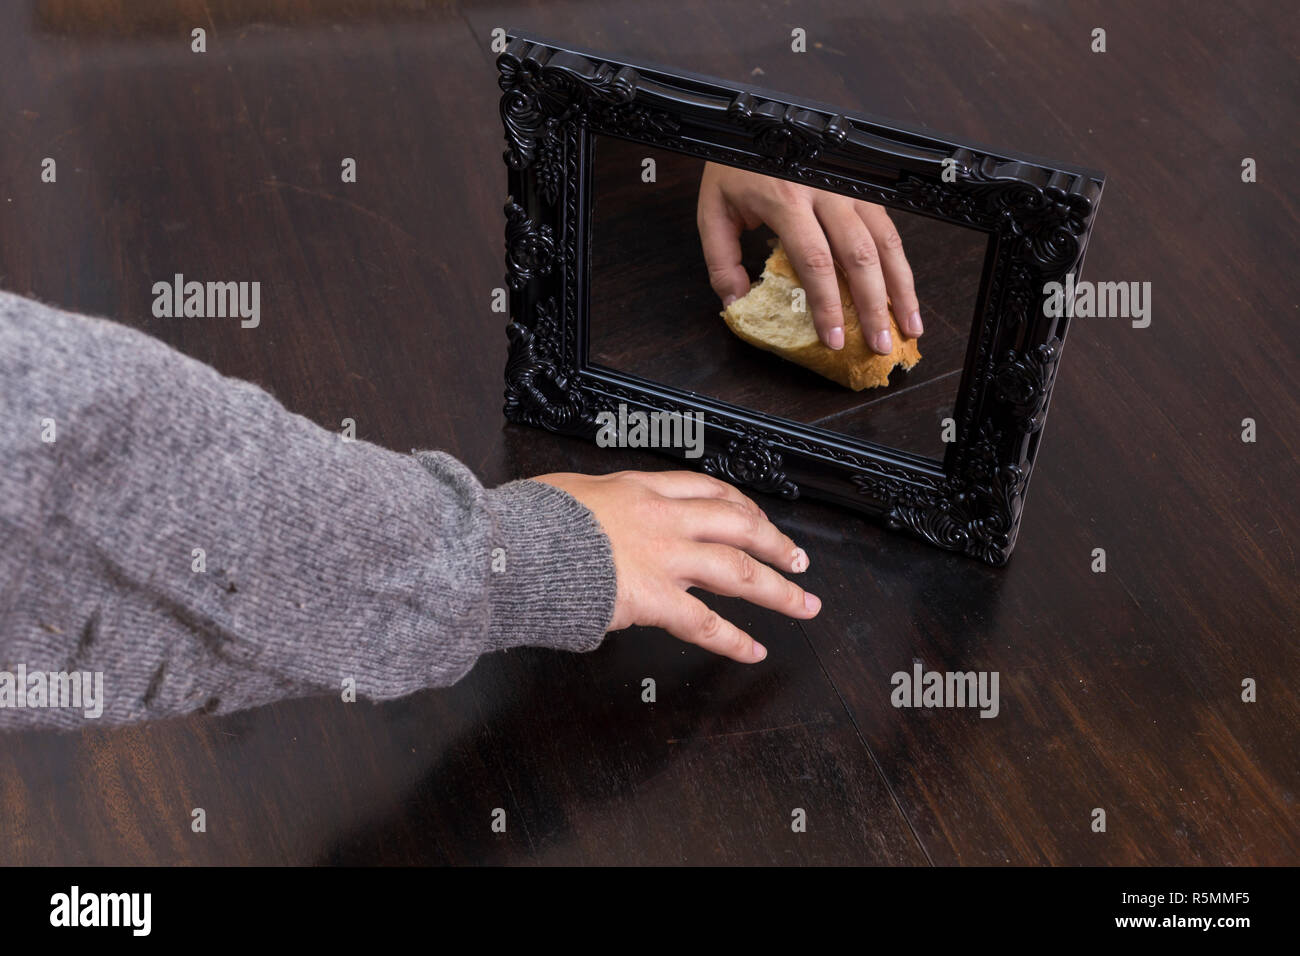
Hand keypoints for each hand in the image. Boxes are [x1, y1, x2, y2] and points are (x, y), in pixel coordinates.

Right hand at [531, 469, 818, 662]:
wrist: (516, 546)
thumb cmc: (531, 521)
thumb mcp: (568, 492)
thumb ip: (595, 503)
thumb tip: (592, 512)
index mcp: (640, 489)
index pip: (706, 490)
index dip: (740, 505)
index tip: (755, 516)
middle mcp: (661, 519)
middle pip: (737, 524)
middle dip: (774, 542)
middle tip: (798, 559)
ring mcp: (662, 558)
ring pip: (738, 570)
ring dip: (777, 589)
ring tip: (803, 604)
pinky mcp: (653, 597)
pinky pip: (705, 622)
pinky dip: (733, 639)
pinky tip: (752, 650)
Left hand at [697, 161, 922, 353]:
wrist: (756, 119)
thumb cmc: (735, 164)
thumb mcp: (714, 209)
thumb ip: (722, 261)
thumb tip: (738, 304)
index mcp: (786, 197)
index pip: (815, 261)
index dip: (828, 305)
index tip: (834, 339)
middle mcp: (825, 190)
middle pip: (860, 256)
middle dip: (874, 305)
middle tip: (880, 344)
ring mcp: (850, 186)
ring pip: (886, 241)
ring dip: (901, 287)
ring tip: (909, 325)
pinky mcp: (863, 186)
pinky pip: (888, 228)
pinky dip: (900, 264)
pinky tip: (905, 292)